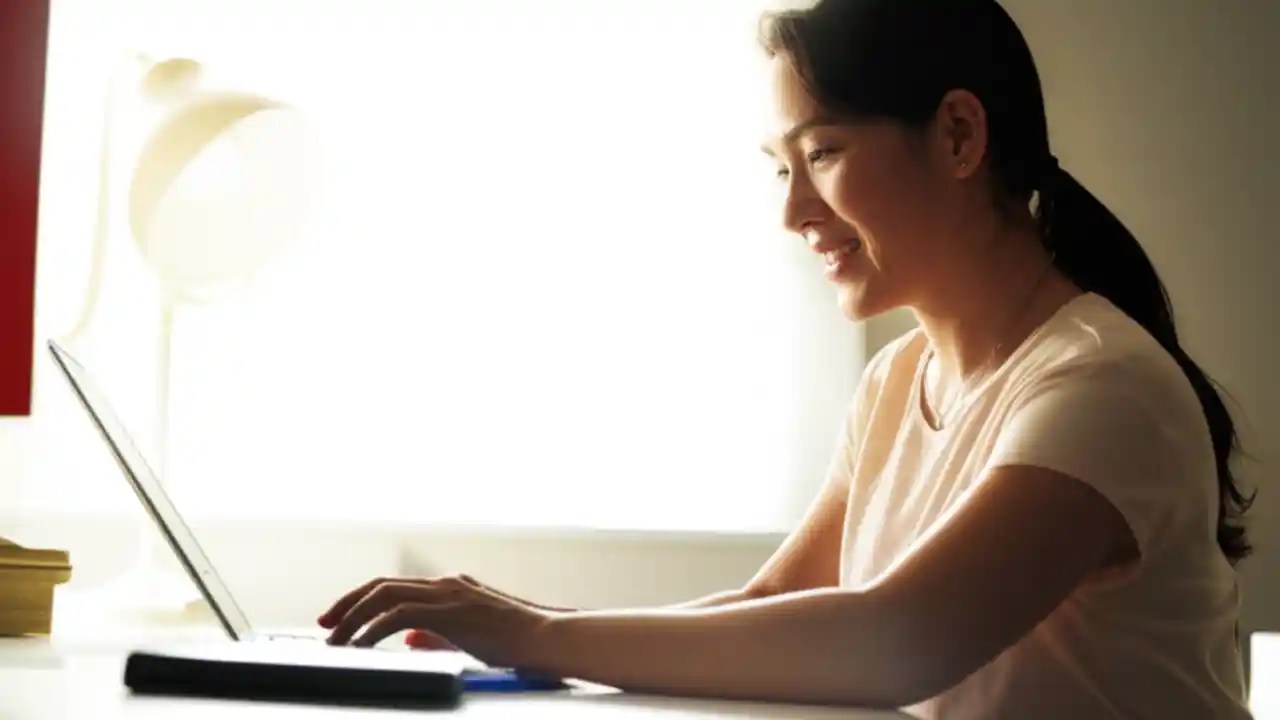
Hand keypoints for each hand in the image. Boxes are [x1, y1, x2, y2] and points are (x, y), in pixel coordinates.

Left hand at [317, 575, 555, 668]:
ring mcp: (448, 594)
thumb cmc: (517, 643)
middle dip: (347, 604)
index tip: (340, 619)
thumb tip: (407, 638)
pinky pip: (398, 616)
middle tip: (324, 624)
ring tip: (335, 640)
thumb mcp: (470, 636)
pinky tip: (360, 647)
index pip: (396, 587)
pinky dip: (372, 630)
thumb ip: (436, 635)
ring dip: (353, 618)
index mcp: (450, 588)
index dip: (362, 600)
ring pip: (384, 595)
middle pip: (382, 585)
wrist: (546, 639)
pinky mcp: (449, 611)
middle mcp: (445, 584)